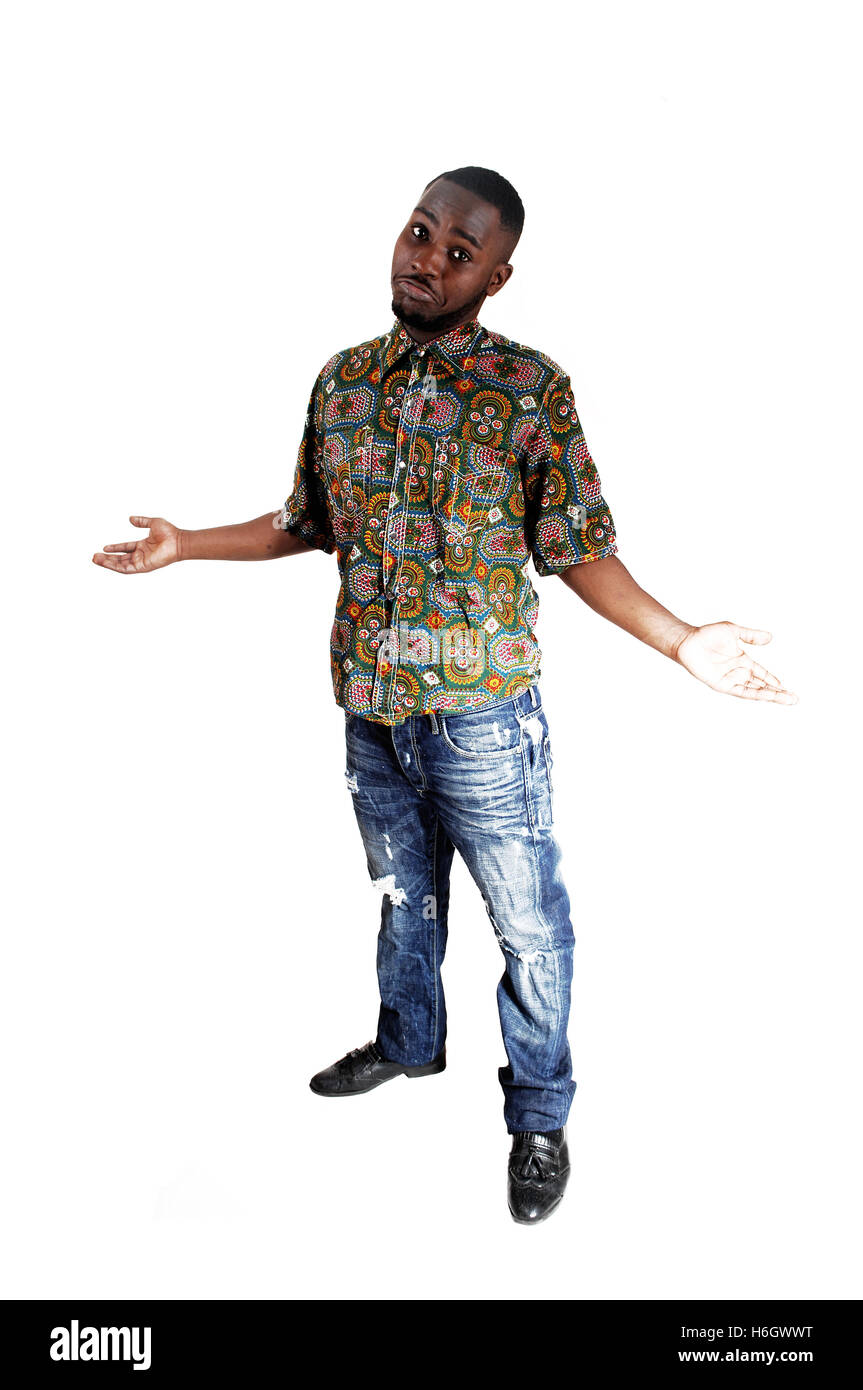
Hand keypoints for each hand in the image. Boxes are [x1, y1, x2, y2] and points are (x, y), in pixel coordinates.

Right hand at [91, 516, 181, 573]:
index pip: (125, 548)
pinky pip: (126, 569)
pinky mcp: (142, 566)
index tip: (104, 548)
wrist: (178, 541)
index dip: (115, 548)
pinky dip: (115, 567)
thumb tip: (131, 518)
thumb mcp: (153, 523)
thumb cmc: (170, 533)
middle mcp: (141, 555)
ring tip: (95, 560)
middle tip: (95, 557)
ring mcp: (141, 561)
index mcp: (143, 546)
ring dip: (108, 563)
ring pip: (121, 565)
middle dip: (107, 558)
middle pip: (120, 558)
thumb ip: (142, 521)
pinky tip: (106, 563)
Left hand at [673, 623, 797, 703]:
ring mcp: (731, 679)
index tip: (786, 687)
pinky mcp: (722, 685)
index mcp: (743, 660)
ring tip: (787, 700)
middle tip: (794, 698)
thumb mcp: (734, 631)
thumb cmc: (707, 635)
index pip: (762, 674)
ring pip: (755, 691)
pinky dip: (755, 694)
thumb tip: (770, 637)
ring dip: (771, 696)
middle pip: (762, 685)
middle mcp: (738, 672)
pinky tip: (766, 696)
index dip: (774, 680)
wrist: (688, 641)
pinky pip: (741, 691)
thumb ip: (751, 636)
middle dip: (778, 692)